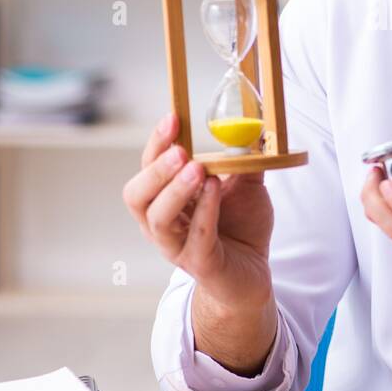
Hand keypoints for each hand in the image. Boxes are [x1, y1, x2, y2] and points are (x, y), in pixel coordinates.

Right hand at [123, 112, 275, 311]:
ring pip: (159, 220)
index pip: (148, 167)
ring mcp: (177, 247)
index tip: (173, 117)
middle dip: (156, 170)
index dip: (157, 142)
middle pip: (138, 196)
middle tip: (180, 150)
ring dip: (176, 191)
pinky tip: (215, 189)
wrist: (254, 273)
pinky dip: (205, 212)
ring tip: (197, 169)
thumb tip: (252, 123)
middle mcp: (161, 224)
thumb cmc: (240, 227)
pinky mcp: (201, 264)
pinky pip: (196, 238)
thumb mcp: (246, 184)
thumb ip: (245, 156)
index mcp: (164, 200)